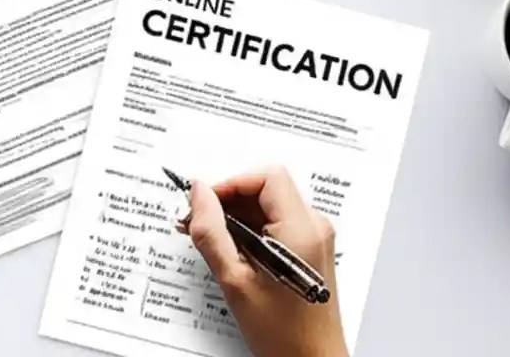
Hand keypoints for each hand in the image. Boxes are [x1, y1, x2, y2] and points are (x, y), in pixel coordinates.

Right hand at [180, 168, 348, 356]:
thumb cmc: (283, 333)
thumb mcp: (235, 280)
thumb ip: (212, 231)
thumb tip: (198, 194)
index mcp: (301, 230)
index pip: (266, 177)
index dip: (230, 183)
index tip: (204, 202)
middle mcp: (314, 227)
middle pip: (265, 189)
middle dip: (227, 201)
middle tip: (196, 221)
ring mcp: (314, 237)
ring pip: (267, 205)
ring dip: (235, 216)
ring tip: (207, 239)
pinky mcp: (308, 248)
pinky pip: (275, 223)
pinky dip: (248, 229)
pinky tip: (228, 249)